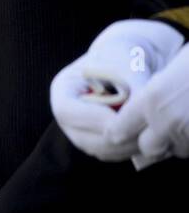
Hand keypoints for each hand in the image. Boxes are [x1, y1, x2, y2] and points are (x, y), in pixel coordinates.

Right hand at [51, 19, 185, 161]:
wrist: (127, 64)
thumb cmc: (125, 59)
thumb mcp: (127, 68)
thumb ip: (133, 91)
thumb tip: (138, 118)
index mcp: (63, 90)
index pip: (68, 112)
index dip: (97, 118)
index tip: (128, 116)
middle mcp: (64, 115)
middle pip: (84, 138)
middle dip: (119, 136)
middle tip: (148, 128)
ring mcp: (78, 131)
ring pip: (101, 150)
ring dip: (127, 145)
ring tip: (149, 130)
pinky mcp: (96, 142)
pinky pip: (113, 154)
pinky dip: (130, 148)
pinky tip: (145, 134)